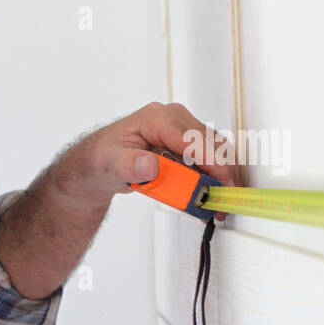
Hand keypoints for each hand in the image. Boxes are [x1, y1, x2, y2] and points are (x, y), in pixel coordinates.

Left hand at [57, 102, 243, 218]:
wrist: (100, 161)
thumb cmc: (103, 157)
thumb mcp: (110, 163)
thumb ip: (128, 165)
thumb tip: (149, 165)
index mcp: (157, 118)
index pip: (194, 140)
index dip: (213, 164)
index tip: (223, 185)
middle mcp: (174, 119)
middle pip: (211, 145)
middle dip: (222, 175)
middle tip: (221, 204)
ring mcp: (182, 129)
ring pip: (215, 152)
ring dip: (219, 179)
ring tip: (214, 206)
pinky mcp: (187, 142)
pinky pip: (208, 159)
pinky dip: (211, 178)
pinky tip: (205, 197)